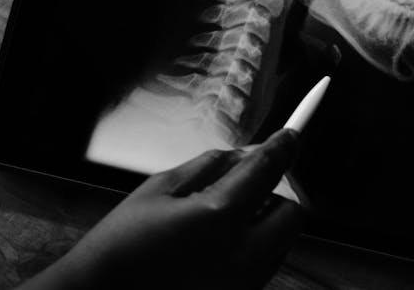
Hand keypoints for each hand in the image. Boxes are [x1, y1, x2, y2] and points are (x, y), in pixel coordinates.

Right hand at [23, 129, 302, 289]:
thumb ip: (209, 167)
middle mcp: (241, 255)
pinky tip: (215, 252)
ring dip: (265, 226)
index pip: (267, 170)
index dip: (282, 147)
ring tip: (218, 226)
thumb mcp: (159, 188)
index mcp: (217, 216)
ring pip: (282, 244)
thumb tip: (244, 154)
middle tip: (245, 191)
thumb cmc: (122, 245)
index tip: (290, 137)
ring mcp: (243, 285)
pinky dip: (252, 252)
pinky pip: (263, 269)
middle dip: (274, 196)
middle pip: (292, 213)